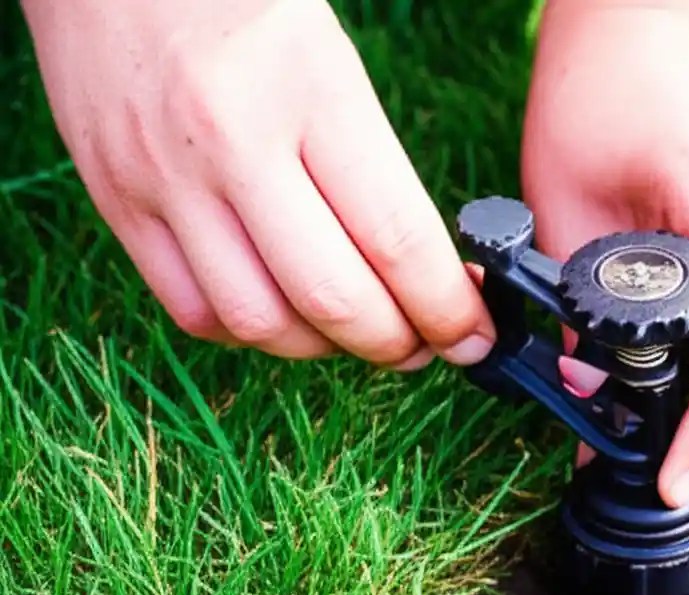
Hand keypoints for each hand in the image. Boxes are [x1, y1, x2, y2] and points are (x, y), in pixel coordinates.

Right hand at [19, 0, 493, 367]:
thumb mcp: (331, 56)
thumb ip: (374, 161)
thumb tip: (427, 265)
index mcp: (309, 89)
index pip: (396, 237)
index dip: (447, 308)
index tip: (476, 334)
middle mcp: (232, 142)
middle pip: (331, 297)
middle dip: (397, 344)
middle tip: (428, 344)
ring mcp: (164, 178)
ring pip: (259, 320)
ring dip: (326, 349)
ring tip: (360, 332)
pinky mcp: (116, 201)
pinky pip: (192, 309)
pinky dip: (250, 332)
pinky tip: (283, 313)